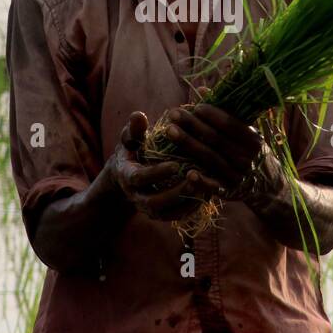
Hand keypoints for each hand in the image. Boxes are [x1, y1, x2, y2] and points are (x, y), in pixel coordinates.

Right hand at [108, 111, 225, 221]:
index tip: (175, 165)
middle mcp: (136, 196)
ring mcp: (148, 208)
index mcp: (127, 176)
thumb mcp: (130, 139)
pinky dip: (190, 209)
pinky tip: (205, 195)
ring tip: (203, 188)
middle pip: (154, 202)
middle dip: (175, 193)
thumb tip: (139, 115)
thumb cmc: (132, 151)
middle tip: (194, 178)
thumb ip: (134, 129)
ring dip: (185, 202)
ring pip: (166, 213)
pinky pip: (175, 217)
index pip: (140, 178)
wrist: (127, 177)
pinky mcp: (160, 214)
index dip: (157, 173)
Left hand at [160, 102, 272, 198]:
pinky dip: (202, 181)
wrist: (267, 185)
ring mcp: (238, 176)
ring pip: (210, 158)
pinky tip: (187, 173)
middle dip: (193, 125)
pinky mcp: (229, 192)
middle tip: (173, 113)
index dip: (211, 114)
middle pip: (216, 139)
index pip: (230, 124)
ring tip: (169, 131)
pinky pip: (214, 186)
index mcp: (253, 140)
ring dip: (188, 144)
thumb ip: (223, 111)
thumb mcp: (245, 131)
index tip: (194, 106)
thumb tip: (201, 89)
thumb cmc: (249, 151)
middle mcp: (247, 158)